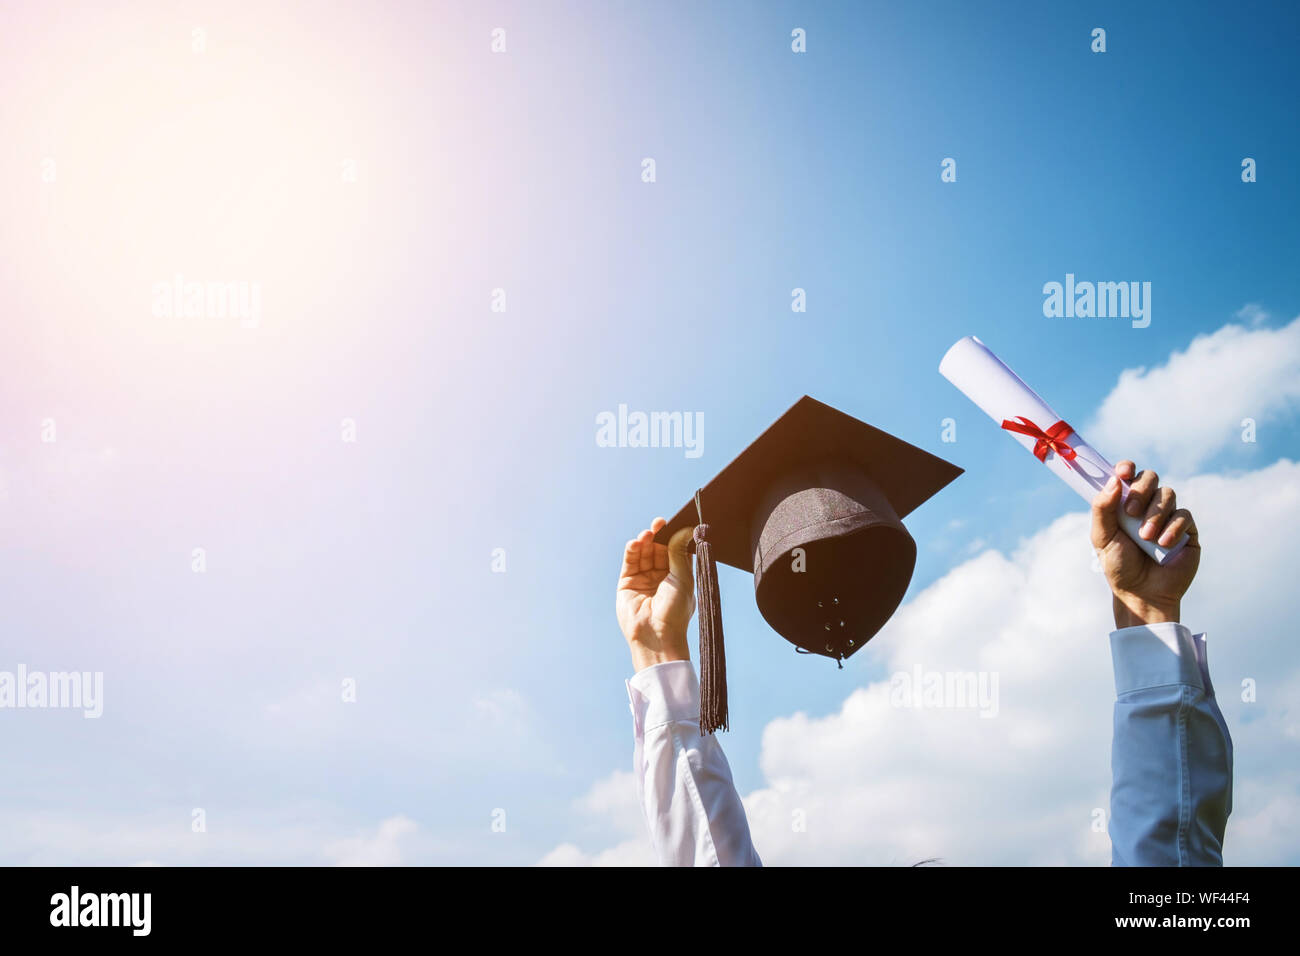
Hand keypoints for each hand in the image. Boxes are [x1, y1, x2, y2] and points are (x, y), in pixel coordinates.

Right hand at [616, 517, 695, 671]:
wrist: (657, 636)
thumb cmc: (675, 611)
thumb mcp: (682, 577)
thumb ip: (678, 552)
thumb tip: (685, 529)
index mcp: (678, 576)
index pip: (675, 550)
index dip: (674, 536)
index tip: (676, 522)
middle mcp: (660, 576)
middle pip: (658, 549)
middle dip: (659, 536)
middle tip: (660, 523)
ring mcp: (643, 579)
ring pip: (643, 554)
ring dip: (645, 541)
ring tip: (647, 534)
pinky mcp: (627, 583)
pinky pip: (630, 563)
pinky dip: (632, 551)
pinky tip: (636, 542)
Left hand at [1090, 461, 1199, 628]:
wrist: (1141, 593)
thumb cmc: (1119, 565)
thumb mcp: (1102, 537)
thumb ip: (1103, 508)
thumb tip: (1115, 480)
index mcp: (1124, 503)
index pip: (1127, 475)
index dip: (1126, 468)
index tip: (1123, 472)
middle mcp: (1147, 505)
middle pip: (1150, 478)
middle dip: (1141, 490)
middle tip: (1132, 512)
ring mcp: (1168, 516)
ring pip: (1168, 494)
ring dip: (1155, 513)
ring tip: (1145, 538)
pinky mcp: (1187, 529)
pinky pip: (1184, 515)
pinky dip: (1172, 527)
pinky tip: (1163, 543)